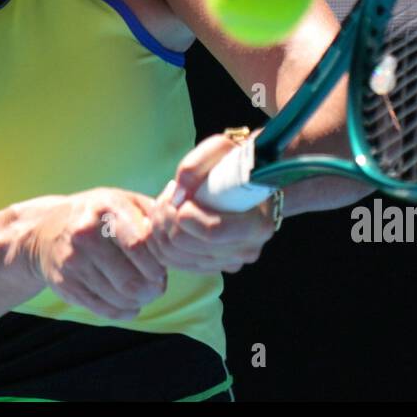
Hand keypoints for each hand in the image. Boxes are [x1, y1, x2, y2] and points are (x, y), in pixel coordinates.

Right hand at [21, 188, 168, 320]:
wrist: (45, 230)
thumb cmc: (98, 215)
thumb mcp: (123, 201)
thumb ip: (153, 214)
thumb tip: (181, 232)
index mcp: (106, 208)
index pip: (139, 245)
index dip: (157, 263)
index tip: (163, 268)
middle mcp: (85, 234)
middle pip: (131, 279)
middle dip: (153, 289)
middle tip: (157, 287)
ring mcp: (73, 261)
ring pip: (120, 298)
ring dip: (140, 302)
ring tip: (144, 293)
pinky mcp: (65, 285)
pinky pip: (104, 310)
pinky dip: (124, 311)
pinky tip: (128, 303)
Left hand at [147, 133, 276, 273]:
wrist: (252, 181)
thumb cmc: (236, 163)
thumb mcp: (220, 150)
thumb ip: (195, 166)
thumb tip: (177, 194)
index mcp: (256, 224)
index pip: (211, 231)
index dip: (184, 215)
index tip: (179, 195)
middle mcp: (247, 250)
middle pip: (185, 245)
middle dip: (165, 218)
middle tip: (167, 196)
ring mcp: (230, 262)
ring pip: (174, 256)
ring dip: (159, 228)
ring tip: (166, 204)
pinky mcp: (214, 266)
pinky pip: (174, 263)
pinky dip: (161, 241)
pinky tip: (166, 219)